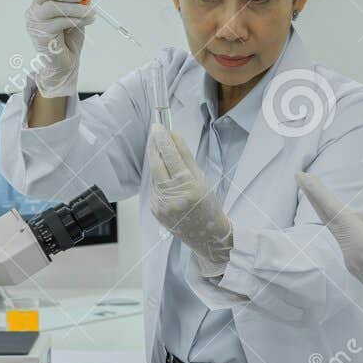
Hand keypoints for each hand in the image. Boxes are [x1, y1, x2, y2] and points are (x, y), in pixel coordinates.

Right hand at [25, 0, 95, 96]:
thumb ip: (82, 1)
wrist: (65, 63)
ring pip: (52, 7)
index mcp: (41, 4)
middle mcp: (34, 11)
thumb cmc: (69, 39)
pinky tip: (85, 21)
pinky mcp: (41, 36)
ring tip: (91, 12)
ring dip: (74, 8)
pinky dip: (74, 19)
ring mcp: (35, 24)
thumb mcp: (78, 15)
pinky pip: (58, 23)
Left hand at [147, 125, 232, 275]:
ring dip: (156, 159)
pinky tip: (164, 174)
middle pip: (157, 163)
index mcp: (189, 186)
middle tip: (155, 130)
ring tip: (159, 147)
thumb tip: (172, 136)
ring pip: (154, 174)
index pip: (171, 157)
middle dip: (154, 145)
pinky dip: (158, 177)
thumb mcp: (202, 179)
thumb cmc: (208, 205)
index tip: (159, 127)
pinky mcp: (155, 210)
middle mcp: (173, 196)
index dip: (164, 140)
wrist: (206, 236)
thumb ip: (186, 158)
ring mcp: (162, 204)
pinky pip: (154, 187)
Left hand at [296, 172, 362, 330]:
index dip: (317, 192)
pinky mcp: (356, 265)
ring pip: (347, 228)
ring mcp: (350, 259)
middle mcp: (348, 249)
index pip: (333, 210)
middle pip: (330, 217)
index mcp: (358, 241)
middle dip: (319, 197)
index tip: (301, 177)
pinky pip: (352, 238)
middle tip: (304, 178)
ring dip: (362, 216)